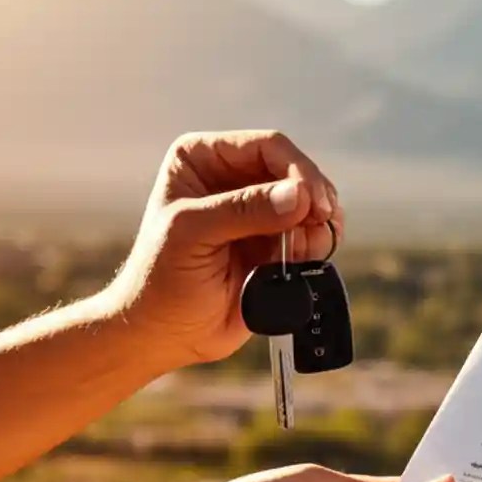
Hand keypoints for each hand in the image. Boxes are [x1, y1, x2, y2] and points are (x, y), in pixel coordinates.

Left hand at [109, 130, 345, 366]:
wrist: (166, 335)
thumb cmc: (161, 280)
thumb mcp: (192, 235)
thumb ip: (245, 211)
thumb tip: (300, 196)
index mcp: (204, 158)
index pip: (267, 146)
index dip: (297, 169)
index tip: (312, 202)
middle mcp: (234, 176)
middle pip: (297, 171)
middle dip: (313, 199)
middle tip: (320, 224)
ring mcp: (259, 209)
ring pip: (311, 202)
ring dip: (317, 225)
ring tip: (301, 251)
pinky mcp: (276, 240)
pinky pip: (313, 231)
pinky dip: (317, 243)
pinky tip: (302, 259)